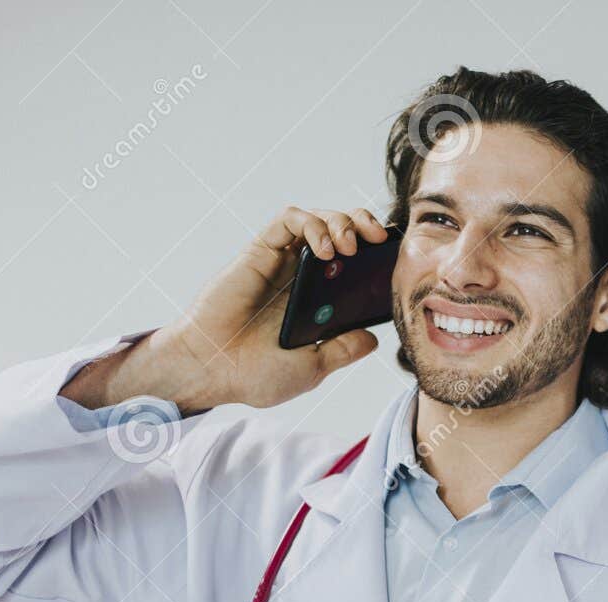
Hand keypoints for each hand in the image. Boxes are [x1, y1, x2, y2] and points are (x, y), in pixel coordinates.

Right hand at [63, 206, 389, 413]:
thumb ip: (343, 350)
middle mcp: (302, 277)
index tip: (397, 256)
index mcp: (318, 302)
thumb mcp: (313, 368)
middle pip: (341, 233)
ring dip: (342, 221)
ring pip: (318, 219)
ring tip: (351, 246)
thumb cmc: (254, 374)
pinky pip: (289, 221)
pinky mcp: (260, 252)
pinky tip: (325, 247)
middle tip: (380, 238)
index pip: (354, 266)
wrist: (211, 372)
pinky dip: (311, 224)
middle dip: (365, 225)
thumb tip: (374, 338)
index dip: (377, 255)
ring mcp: (282, 263)